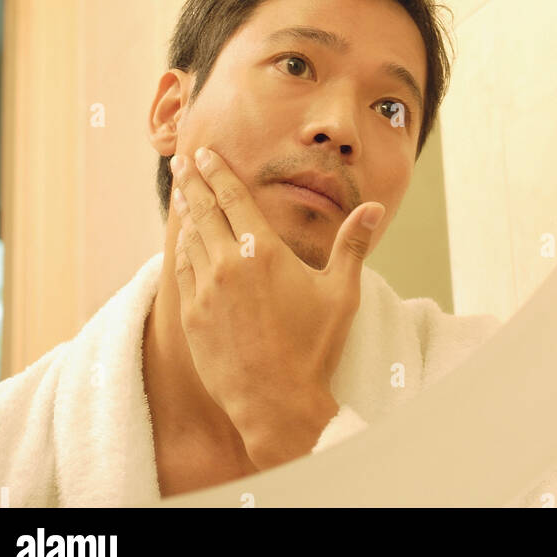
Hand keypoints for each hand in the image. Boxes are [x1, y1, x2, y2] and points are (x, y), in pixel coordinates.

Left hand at [171, 147, 384, 469]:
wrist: (276, 403)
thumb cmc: (313, 347)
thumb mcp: (341, 292)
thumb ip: (353, 244)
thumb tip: (374, 208)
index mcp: (262, 251)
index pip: (232, 198)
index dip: (217, 172)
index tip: (205, 153)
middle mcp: (227, 264)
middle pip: (202, 211)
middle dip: (191, 183)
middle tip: (182, 163)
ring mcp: (204, 292)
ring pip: (189, 240)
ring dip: (185, 214)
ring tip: (182, 196)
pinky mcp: (192, 318)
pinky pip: (183, 272)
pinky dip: (183, 250)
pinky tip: (184, 243)